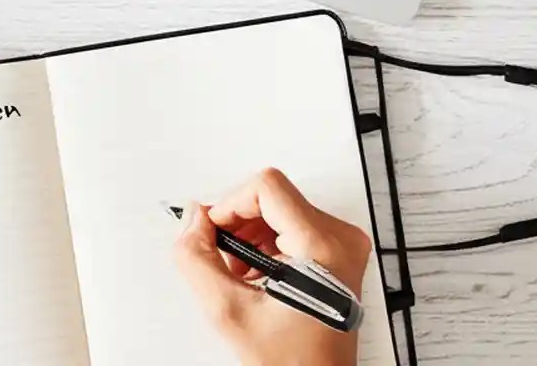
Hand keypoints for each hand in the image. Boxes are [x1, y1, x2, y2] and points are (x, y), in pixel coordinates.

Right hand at [174, 168, 371, 365]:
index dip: (229, 205)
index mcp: (322, 248)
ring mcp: (343, 244)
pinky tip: (259, 276)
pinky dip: (266, 244)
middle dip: (237, 225)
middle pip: (272, 196)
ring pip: (278, 208)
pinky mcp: (338, 250)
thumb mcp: (228, 312)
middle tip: (224, 259)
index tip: (214, 231)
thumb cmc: (292, 361)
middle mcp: (341, 238)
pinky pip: (291, 224)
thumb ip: (197, 258)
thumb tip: (193, 219)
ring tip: (242, 275)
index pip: (266, 187)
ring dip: (249, 236)